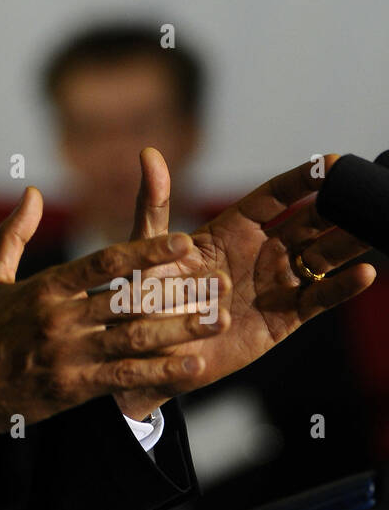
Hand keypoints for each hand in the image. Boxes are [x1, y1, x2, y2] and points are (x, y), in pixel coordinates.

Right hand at [0, 187, 230, 443]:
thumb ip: (14, 233)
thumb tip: (32, 191)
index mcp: (46, 287)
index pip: (105, 262)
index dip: (148, 251)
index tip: (184, 241)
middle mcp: (61, 317)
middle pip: (130, 299)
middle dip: (179, 290)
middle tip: (218, 282)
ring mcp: (69, 354)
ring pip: (135, 338)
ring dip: (181, 329)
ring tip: (216, 320)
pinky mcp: (72, 387)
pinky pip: (126, 377)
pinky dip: (162, 372)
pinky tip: (193, 366)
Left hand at [113, 148, 377, 420]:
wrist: (148, 356)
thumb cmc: (143, 298)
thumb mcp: (146, 248)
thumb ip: (154, 203)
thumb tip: (148, 154)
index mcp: (231, 228)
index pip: (274, 197)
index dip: (301, 180)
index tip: (330, 163)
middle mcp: (260, 251)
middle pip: (308, 222)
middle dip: (337, 207)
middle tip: (365, 191)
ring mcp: (275, 283)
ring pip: (321, 256)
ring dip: (348, 241)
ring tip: (374, 225)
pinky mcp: (283, 317)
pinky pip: (317, 298)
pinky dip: (341, 287)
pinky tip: (363, 273)